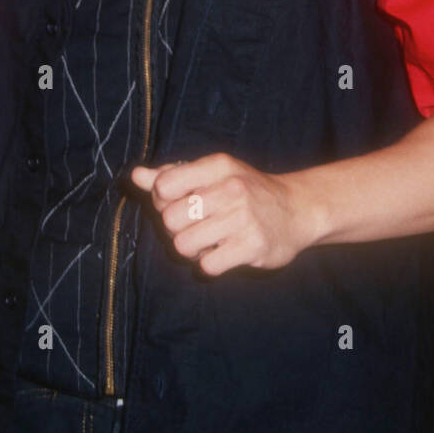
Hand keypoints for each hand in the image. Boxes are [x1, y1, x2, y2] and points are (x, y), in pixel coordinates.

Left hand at [130, 153, 318, 275]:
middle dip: (177, 228)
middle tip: (197, 225)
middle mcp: (232, 189)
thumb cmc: (247, 191)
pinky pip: (207, 266)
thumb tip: (135, 176)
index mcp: (218, 166)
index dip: (163, 200)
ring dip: (192, 249)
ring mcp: (244, 218)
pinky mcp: (253, 247)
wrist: (297, 210)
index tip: (181, 202)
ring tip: (209, 241)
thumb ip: (172, 176)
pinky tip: (224, 252)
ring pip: (184, 245)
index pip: (165, 185)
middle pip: (170, 219)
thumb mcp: (213, 175)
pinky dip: (210, 264)